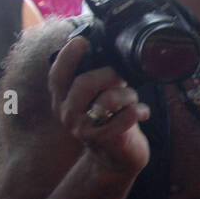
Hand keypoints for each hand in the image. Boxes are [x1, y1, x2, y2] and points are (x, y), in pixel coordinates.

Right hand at [49, 37, 149, 176]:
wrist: (115, 156)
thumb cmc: (109, 119)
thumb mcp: (97, 98)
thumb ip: (96, 78)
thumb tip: (110, 51)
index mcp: (63, 99)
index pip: (57, 76)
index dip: (67, 57)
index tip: (82, 41)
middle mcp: (67, 113)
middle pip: (83, 84)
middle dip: (108, 74)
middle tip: (122, 76)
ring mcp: (83, 129)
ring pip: (105, 101)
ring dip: (127, 94)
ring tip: (133, 97)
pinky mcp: (103, 141)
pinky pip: (123, 119)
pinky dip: (137, 111)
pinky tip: (142, 112)